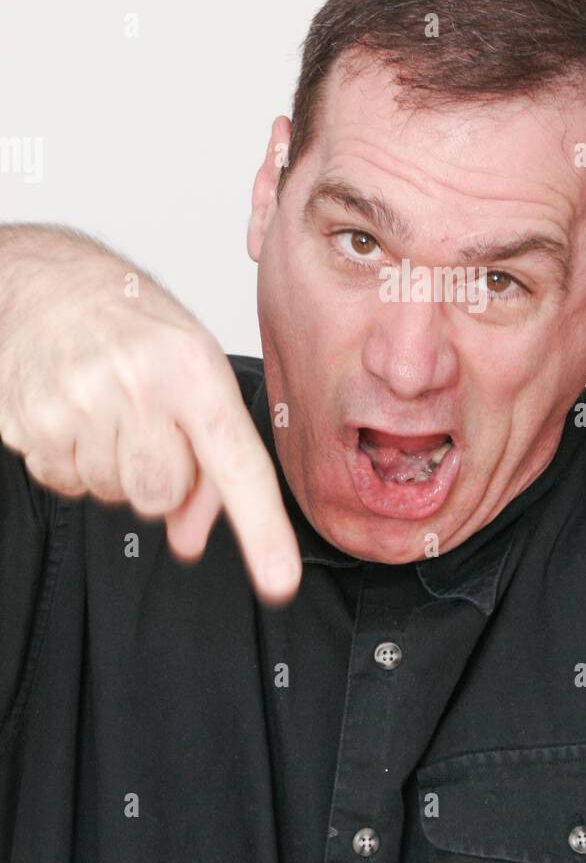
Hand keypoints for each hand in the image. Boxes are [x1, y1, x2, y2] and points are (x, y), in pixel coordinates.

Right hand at [0, 228, 300, 604]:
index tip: (279, 580)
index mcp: (192, 367)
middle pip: (162, 495)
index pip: (236, 461)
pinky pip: (66, 483)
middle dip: (161, 476)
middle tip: (148, 423)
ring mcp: (77, 404)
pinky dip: (75, 461)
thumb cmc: (133, 322)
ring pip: (114, 495)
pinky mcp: (30, 422)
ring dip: (115, 466)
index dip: (261, 527)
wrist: (46, 282)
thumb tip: (191, 537)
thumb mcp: (193, 368)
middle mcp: (136, 384)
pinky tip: (76, 415)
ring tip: (108, 408)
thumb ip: (209, 455)